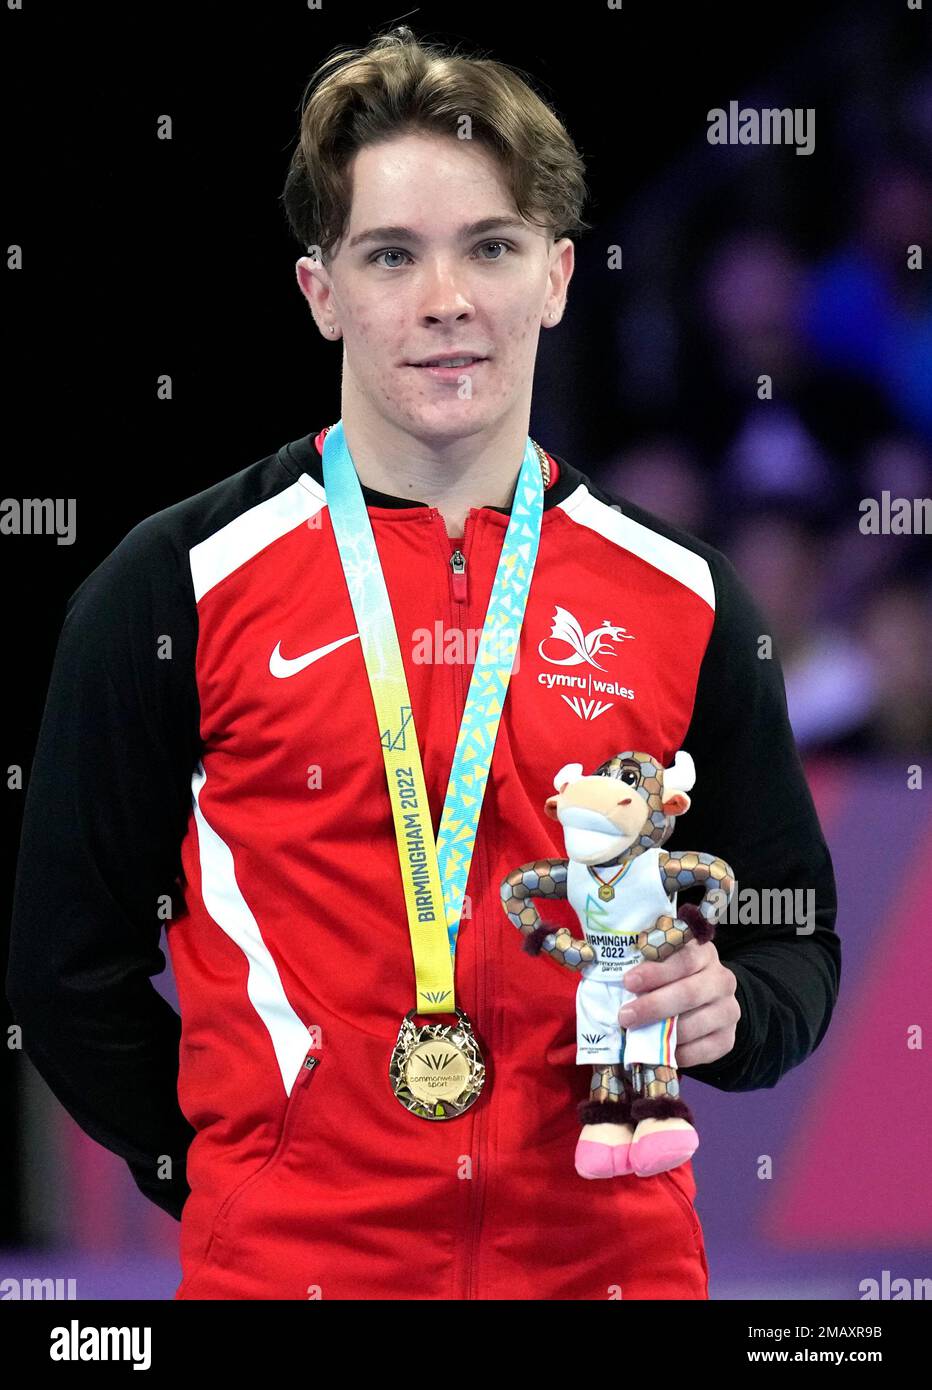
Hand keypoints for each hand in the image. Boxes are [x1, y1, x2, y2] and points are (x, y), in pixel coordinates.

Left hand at [617, 938, 740, 1067]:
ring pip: (696, 1024)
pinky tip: (659, 1052)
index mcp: (704, 953)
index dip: (656, 972)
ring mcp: (728, 1010)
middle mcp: (722, 980)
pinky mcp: (728, 1038)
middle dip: (653, 1006)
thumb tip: (611, 980)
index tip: (628, 982)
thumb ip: (646, 966)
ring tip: (637, 1038)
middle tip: (625, 1016)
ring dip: (663, 1034)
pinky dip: (678, 1054)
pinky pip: (703, 1050)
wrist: (708, 999)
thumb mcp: (664, 962)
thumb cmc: (674, 977)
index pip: (684, 959)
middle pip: (689, 993)